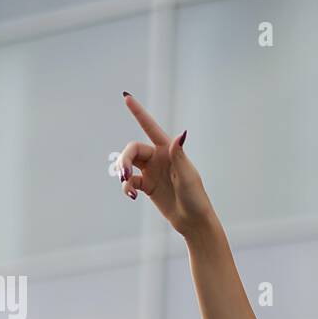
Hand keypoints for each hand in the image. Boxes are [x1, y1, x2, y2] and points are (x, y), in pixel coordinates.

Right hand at [115, 92, 214, 236]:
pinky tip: (130, 195)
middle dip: (124, 159)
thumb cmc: (195, 198)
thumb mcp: (188, 177)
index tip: (126, 97)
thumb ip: (180, 156)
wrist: (193, 221)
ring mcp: (151, 171)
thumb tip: (180, 134)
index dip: (138, 112)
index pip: (150, 127)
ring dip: (121, 172)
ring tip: (125, 185)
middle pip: (132, 149)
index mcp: (169, 150)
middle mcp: (158, 157)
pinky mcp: (146, 186)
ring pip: (127, 164)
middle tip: (122, 173)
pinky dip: (126, 186)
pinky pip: (129, 181)